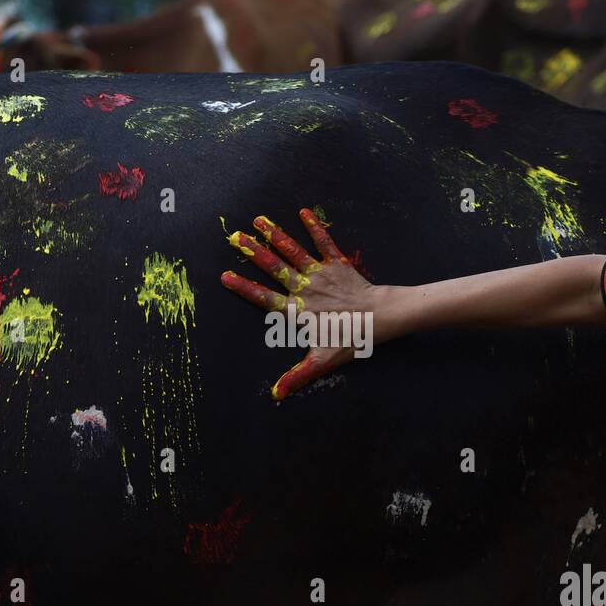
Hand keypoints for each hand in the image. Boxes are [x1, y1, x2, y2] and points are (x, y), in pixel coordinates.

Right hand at [220, 207, 377, 399]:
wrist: (380, 318)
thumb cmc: (351, 339)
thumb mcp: (322, 360)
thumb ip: (297, 375)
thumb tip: (276, 394)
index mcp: (297, 310)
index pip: (264, 298)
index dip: (244, 288)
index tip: (225, 276)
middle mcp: (305, 289)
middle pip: (274, 268)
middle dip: (253, 252)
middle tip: (235, 237)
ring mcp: (320, 274)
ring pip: (293, 252)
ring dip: (276, 235)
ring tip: (259, 220)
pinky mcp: (336, 264)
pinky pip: (324, 242)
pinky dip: (314, 227)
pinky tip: (303, 211)